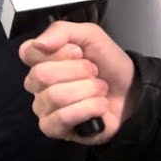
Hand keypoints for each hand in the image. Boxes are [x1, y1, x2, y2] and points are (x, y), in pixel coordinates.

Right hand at [18, 20, 137, 144]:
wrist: (132, 91)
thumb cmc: (107, 63)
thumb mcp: (89, 35)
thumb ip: (60, 31)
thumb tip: (38, 44)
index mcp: (40, 61)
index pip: (28, 53)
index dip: (58, 52)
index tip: (79, 52)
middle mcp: (36, 85)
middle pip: (42, 75)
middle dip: (78, 71)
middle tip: (94, 72)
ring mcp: (43, 108)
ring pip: (54, 96)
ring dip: (88, 90)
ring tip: (100, 90)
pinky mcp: (54, 129)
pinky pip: (61, 118)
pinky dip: (87, 109)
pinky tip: (99, 107)